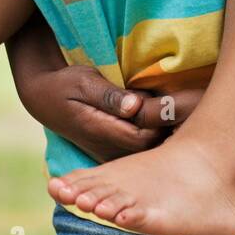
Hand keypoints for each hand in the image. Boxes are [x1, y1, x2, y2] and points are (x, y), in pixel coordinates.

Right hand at [18, 64, 204, 162]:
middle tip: (192, 105)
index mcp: (105, 132)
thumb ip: (110, 95)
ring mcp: (111, 153)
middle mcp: (110, 149)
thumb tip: (135, 104)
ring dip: (165, 133)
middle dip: (172, 128)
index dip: (166, 120)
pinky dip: (155, 137)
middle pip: (153, 146)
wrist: (42, 97)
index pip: (149, 135)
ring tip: (185, 111)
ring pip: (149, 150)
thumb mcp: (84, 81)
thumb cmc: (64, 84)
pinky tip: (166, 122)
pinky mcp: (112, 151)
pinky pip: (141, 150)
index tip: (182, 101)